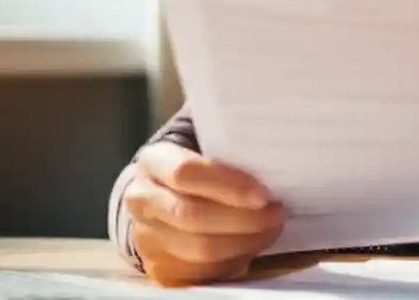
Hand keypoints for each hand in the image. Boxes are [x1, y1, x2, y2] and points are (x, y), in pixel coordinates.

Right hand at [123, 142, 285, 285]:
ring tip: (270, 230)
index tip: (263, 194)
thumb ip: (230, 148)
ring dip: (245, 243)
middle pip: (193, 216)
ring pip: (200, 249)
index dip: (228, 185)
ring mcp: (146, 237)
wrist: (164, 195)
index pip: (186, 173)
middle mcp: (142, 199)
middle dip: (245, 219)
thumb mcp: (206, 145)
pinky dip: (233, 262)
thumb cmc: (199, 167)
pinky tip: (250, 247)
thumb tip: (276, 159)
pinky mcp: (159, 267)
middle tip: (276, 214)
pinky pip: (201, 273)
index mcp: (153, 161)